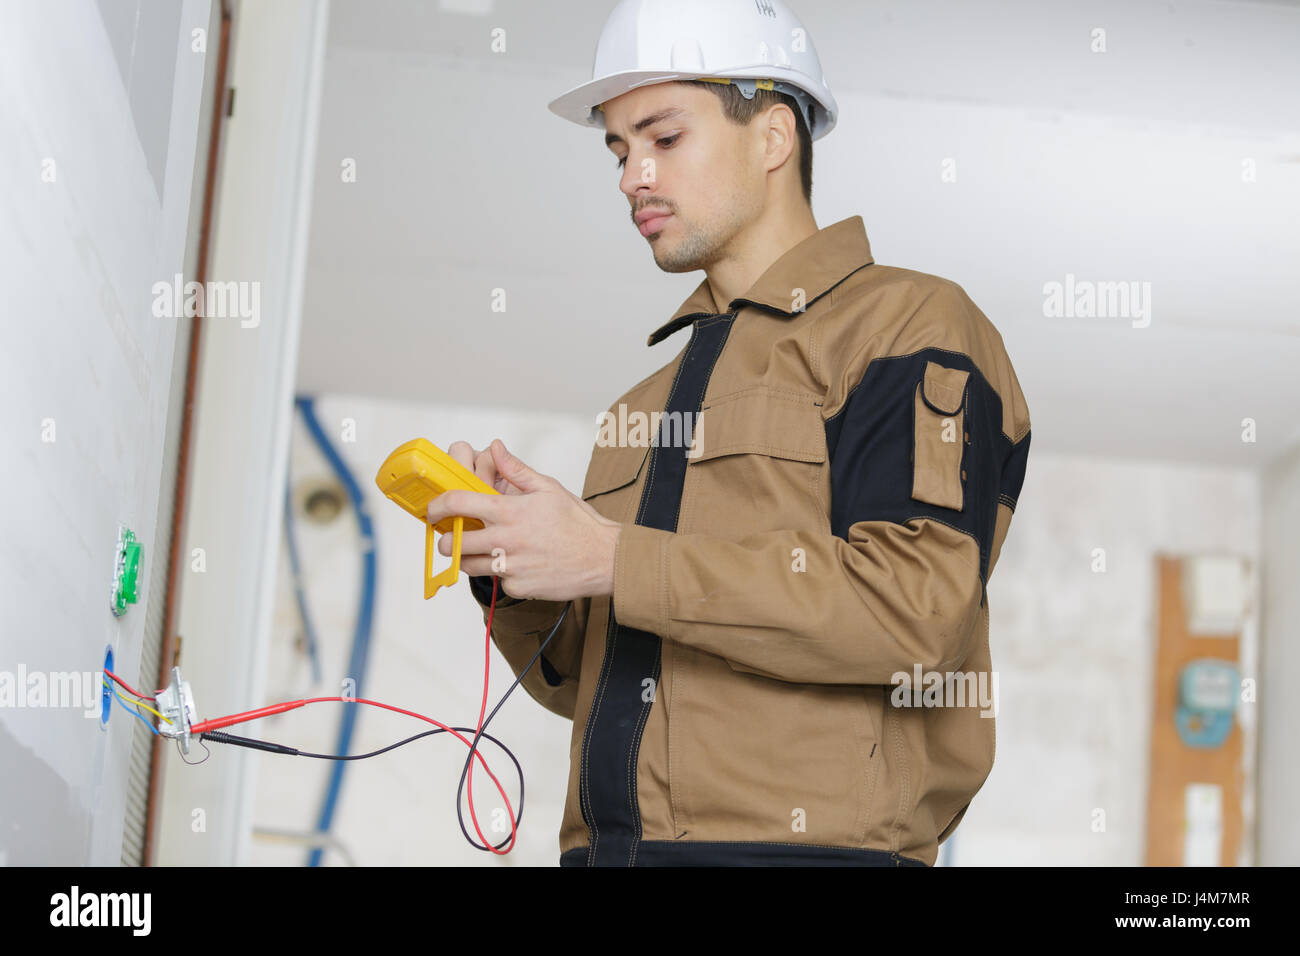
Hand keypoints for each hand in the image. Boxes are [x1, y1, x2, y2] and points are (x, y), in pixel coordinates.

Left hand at [427, 439, 620, 601]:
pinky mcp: (518, 588)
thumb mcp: (548, 488)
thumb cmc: (578, 523)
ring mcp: (511, 567)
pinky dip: (499, 572)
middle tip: (452, 535)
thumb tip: (494, 448)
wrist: (603, 558)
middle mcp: (506, 541)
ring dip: (467, 557)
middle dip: (445, 538)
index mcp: (511, 512)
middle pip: (454, 543)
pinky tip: (516, 563)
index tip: (433, 509)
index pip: (459, 504)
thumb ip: (516, 469)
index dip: (438, 505)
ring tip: (479, 549)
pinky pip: (496, 581)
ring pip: (468, 565)